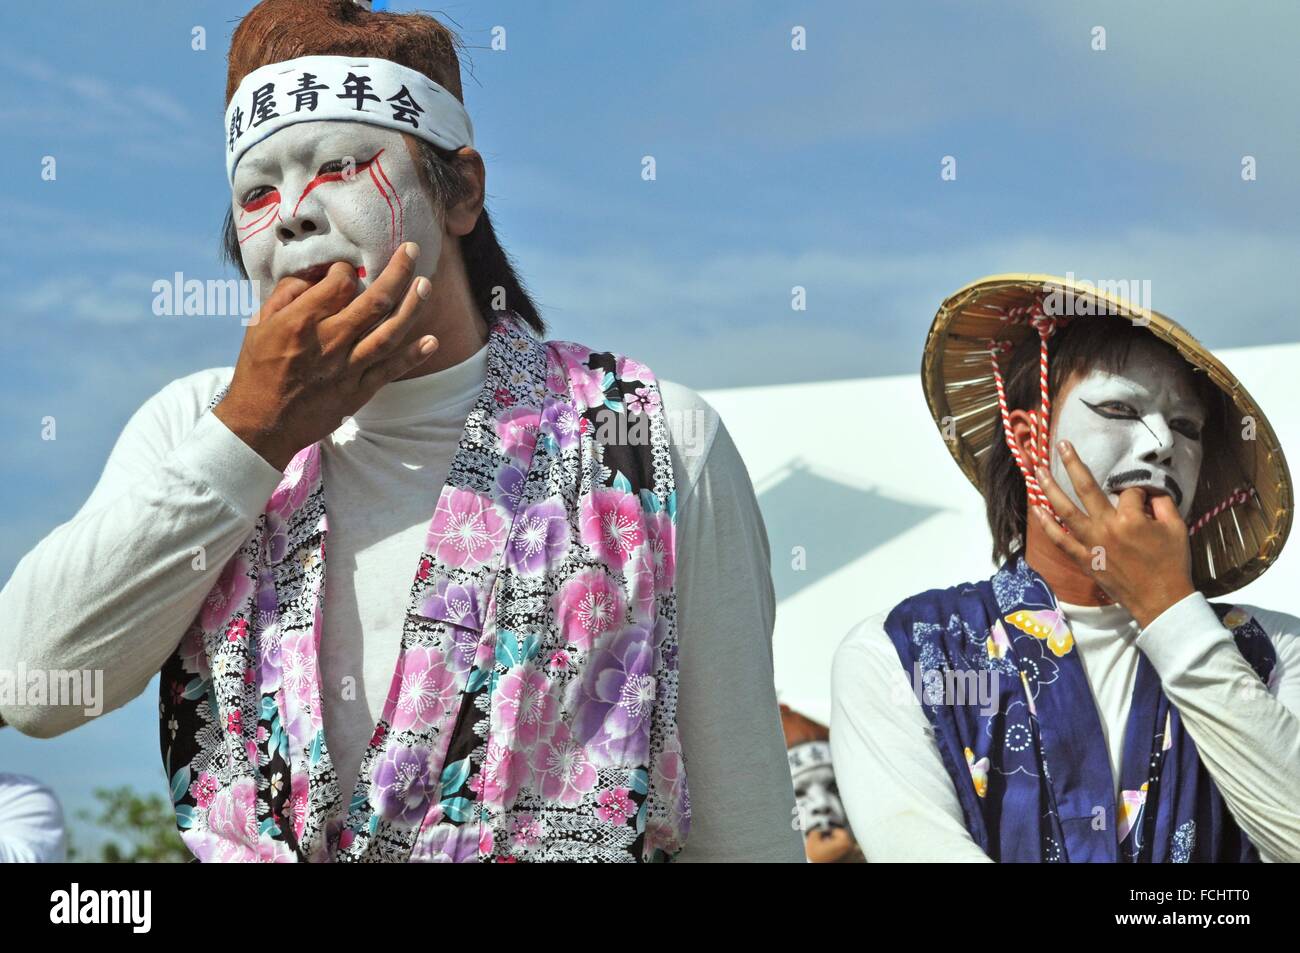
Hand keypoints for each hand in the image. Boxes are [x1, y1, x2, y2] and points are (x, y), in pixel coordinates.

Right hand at [214, 242, 437, 469]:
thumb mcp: (258, 325)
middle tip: (412, 251)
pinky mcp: (357, 391)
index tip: (349, 269)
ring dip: (412, 307)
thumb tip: (315, 277)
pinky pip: (390, 370)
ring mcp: (347, 368)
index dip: (348, 269)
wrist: (261, 424)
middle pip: (374, 302)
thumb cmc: (258, 370)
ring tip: (426, 285)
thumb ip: (286, 295)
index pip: (339, 284)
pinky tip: (431, 341)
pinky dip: (412, 356)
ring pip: (388, 333)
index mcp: (302, 321)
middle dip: (397, 272)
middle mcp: (330, 342)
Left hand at [1031, 439, 1194, 628]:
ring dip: (1050, 488)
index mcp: (1131, 518)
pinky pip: (1060, 540)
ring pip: (1065, 510)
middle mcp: (1106, 527)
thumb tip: (1148, 489)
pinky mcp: (1084, 560)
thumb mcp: (1177, 528)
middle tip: (1061, 445)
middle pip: (1086, 488)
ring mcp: (1091, 544)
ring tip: (1037, 470)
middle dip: (1072, 464)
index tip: (1145, 497)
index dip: (1138, 491)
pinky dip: (1047, 524)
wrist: (1162, 601)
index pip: (1128, 491)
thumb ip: (1162, 503)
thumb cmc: (1172, 564)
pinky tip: (1037, 508)